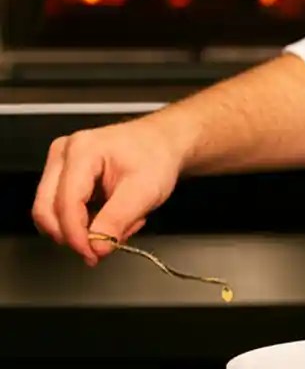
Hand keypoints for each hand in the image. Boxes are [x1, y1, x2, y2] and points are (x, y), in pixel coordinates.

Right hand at [31, 119, 185, 265]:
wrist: (162, 143)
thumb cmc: (156, 158)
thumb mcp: (145, 191)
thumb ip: (118, 220)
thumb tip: (96, 247)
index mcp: (82, 151)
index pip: (65, 203)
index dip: (76, 235)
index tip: (93, 255)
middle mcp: (63, 154)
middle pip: (47, 209)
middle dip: (74, 234)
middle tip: (103, 246)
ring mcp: (59, 163)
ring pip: (52, 212)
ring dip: (82, 228)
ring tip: (118, 222)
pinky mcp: (62, 175)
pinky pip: (61, 208)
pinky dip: (84, 221)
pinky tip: (110, 215)